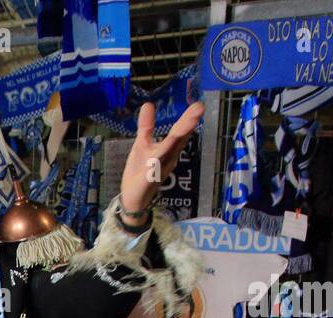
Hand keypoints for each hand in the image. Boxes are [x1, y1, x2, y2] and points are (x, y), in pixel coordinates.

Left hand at [118, 100, 204, 223]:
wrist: (132, 198)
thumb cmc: (139, 171)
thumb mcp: (142, 145)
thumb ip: (147, 126)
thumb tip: (148, 104)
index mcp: (168, 149)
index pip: (179, 132)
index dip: (188, 119)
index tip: (198, 105)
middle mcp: (168, 158)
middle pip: (179, 139)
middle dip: (188, 124)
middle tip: (200, 108)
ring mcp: (159, 168)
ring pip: (170, 151)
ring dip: (179, 138)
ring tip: (189, 123)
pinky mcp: (149, 178)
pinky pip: (155, 168)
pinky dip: (158, 160)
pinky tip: (159, 153)